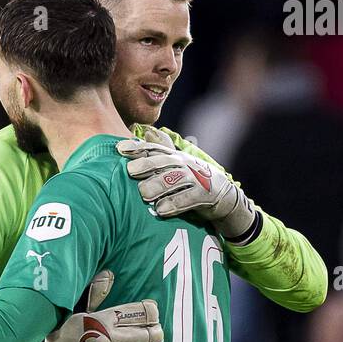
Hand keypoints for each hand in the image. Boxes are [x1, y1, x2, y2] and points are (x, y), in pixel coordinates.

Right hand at [12, 271, 162, 341]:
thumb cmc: (64, 329)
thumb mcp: (79, 308)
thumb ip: (97, 293)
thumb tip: (110, 274)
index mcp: (104, 318)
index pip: (140, 312)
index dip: (153, 313)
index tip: (153, 315)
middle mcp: (108, 338)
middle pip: (148, 336)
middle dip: (158, 335)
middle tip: (157, 336)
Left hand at [117, 128, 259, 242]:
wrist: (223, 195)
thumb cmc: (193, 179)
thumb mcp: (178, 162)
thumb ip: (162, 148)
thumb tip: (145, 131)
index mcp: (175, 157)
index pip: (154, 149)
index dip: (137, 148)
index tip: (119, 149)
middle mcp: (184, 164)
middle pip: (163, 162)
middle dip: (146, 165)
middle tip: (130, 170)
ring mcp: (195, 179)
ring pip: (174, 179)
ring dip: (158, 185)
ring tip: (143, 193)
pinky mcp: (204, 195)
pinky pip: (188, 199)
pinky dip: (175, 203)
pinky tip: (161, 210)